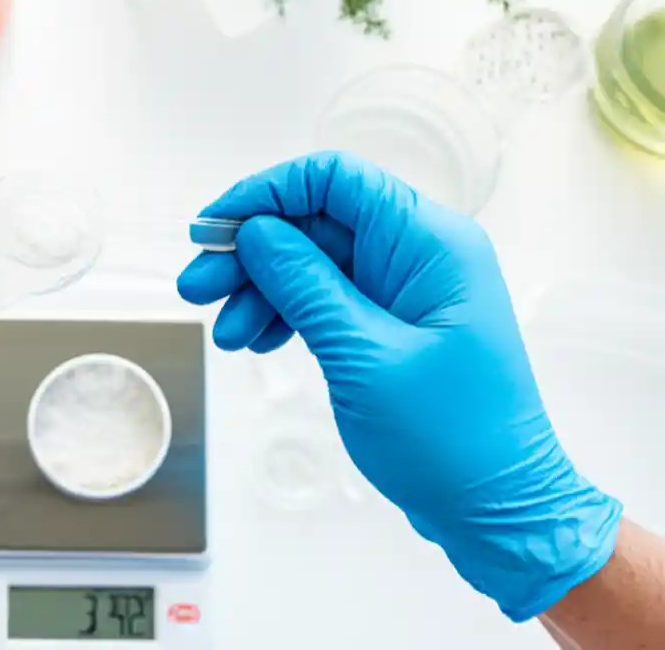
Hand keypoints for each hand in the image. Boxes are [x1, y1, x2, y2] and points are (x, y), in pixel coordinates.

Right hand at [177, 152, 621, 619]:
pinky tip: (255, 342)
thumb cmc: (451, 438)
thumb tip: (256, 232)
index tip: (213, 229)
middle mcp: (420, 255)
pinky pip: (324, 299)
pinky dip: (284, 316)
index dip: (266, 194)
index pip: (335, 179)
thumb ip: (306, 285)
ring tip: (225, 336)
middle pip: (314, 223)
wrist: (495, 510)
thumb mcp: (363, 355)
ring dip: (259, 291)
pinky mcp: (390, 326)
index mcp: (430, 244)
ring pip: (311, 263)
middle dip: (250, 253)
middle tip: (196, 290)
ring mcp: (404, 291)